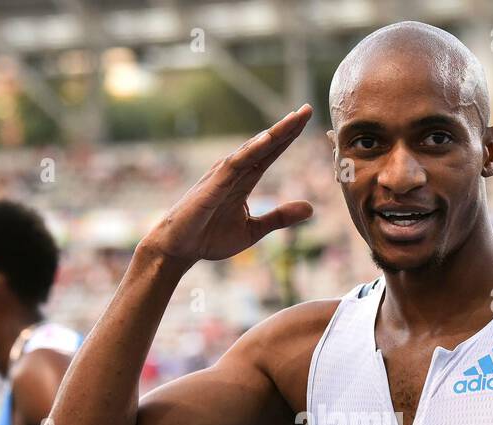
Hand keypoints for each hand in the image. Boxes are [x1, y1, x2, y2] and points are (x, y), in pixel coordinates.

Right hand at [141, 104, 314, 265]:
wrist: (181, 249)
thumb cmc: (210, 237)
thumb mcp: (253, 230)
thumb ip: (280, 218)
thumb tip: (311, 208)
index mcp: (245, 179)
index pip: (272, 152)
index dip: (290, 136)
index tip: (307, 119)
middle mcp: (235, 171)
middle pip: (265, 144)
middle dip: (287, 127)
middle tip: (308, 108)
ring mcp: (224, 175)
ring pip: (253, 149)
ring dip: (273, 133)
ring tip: (293, 118)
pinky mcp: (214, 184)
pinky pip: (236, 163)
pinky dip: (252, 150)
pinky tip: (268, 139)